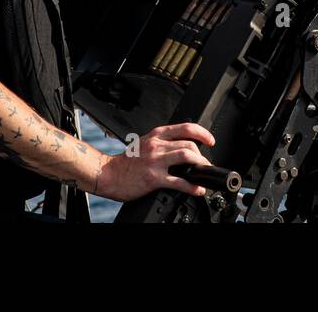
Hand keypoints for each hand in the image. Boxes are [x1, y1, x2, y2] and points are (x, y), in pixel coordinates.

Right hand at [95, 122, 215, 200]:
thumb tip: (181, 147)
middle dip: (202, 155)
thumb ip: (162, 143)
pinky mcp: (153, 178)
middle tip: (206, 164)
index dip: (203, 133)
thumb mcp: (145, 143)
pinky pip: (178, 181)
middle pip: (189, 143)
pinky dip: (191, 186)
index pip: (186, 127)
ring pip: (187, 156)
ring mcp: (155, 161)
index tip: (210, 140)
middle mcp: (157, 145)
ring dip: (200, 165)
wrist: (107, 173)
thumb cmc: (125, 161)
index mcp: (156, 135)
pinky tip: (196, 190)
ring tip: (203, 173)